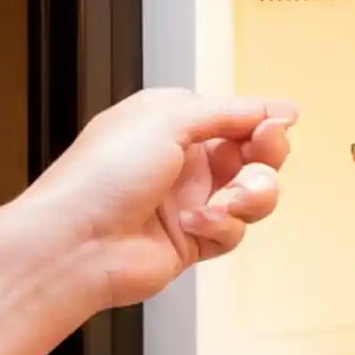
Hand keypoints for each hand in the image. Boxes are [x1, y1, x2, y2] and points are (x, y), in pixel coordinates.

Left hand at [22, 88, 297, 307]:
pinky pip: (235, 230)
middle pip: (254, 154)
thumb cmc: (99, 178)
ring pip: (254, 194)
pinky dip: (221, 226)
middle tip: (260, 159)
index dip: (262, 121)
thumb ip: (231, 112)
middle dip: (265, 158)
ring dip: (250, 196)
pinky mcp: (196, 239)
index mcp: (171, 121)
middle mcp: (183, 160)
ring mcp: (191, 200)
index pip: (237, 116)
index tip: (276, 126)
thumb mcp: (168, 120)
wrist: (74, 246)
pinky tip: (193, 224)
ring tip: (229, 200)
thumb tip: (281, 108)